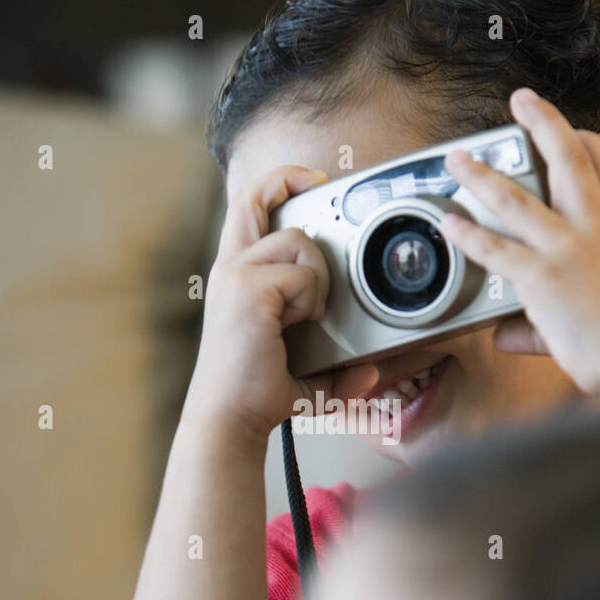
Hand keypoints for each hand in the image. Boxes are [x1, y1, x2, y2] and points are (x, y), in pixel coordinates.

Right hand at [192, 165, 379, 442]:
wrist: (230, 418)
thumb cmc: (254, 395)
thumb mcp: (303, 373)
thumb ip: (335, 368)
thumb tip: (369, 372)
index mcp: (236, 275)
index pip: (248, 207)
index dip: (278, 183)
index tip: (311, 180)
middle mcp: (231, 268)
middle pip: (255, 197)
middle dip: (290, 185)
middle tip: (321, 189)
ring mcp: (237, 275)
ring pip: (298, 241)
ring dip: (316, 277)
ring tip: (307, 314)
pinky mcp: (249, 290)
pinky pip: (302, 275)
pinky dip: (311, 300)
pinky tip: (297, 323)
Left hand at [440, 89, 599, 401]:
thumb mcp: (598, 309)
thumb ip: (540, 317)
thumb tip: (503, 334)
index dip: (590, 143)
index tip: (576, 126)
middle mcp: (591, 231)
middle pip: (568, 161)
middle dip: (543, 124)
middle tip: (522, 100)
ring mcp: (565, 250)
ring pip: (515, 199)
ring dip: (480, 175)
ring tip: (457, 158)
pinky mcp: (541, 278)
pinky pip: (494, 249)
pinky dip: (467, 234)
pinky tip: (448, 222)